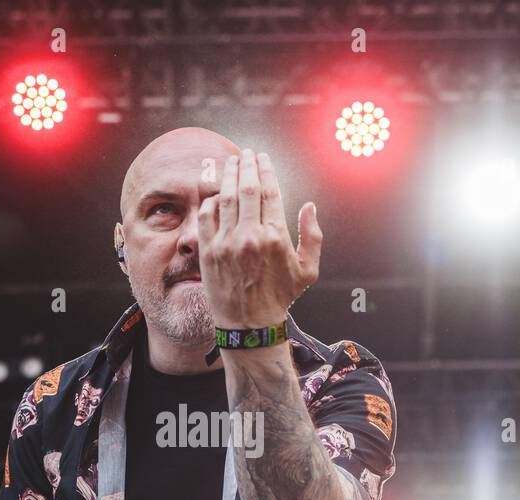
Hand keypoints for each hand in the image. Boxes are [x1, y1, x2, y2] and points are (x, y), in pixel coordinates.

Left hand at [196, 148, 322, 329]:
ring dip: (229, 175)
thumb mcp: (307, 271)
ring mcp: (226, 243)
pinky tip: (216, 192)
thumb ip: (312, 236)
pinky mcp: (208, 251)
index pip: (270, 191)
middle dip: (247, 165)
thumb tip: (309, 206)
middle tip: (246, 153)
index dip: (266, 169)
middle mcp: (250, 236)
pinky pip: (207, 215)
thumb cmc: (280, 298)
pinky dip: (211, 200)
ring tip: (231, 162)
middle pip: (248, 188)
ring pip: (227, 197)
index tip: (263, 157)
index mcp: (276, 237)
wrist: (249, 325)